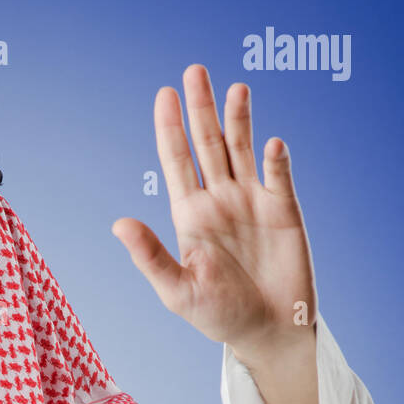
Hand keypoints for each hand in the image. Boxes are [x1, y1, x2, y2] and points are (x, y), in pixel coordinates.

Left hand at [112, 63, 316, 362]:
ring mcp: (252, 201)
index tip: (164, 93)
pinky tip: (271, 143)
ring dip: (239, 119)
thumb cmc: (218, 316)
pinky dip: (275, 159)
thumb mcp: (177, 291)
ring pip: (242, 149)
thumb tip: (119, 223)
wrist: (267, 332)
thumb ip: (150, 256)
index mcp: (190, 215)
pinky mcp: (284, 210)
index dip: (170, 127)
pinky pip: (278, 176)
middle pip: (208, 144)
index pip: (176, 161)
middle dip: (202, 109)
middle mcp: (219, 200)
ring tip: (236, 89)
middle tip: (195, 71)